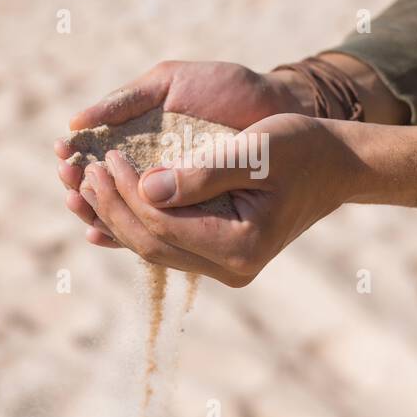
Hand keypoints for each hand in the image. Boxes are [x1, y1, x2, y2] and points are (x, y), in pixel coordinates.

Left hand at [54, 59, 312, 247]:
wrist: (335, 165)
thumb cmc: (300, 147)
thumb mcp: (256, 150)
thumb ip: (203, 173)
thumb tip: (145, 190)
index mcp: (241, 247)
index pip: (162, 225)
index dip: (125, 192)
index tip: (103, 157)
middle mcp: (231, 268)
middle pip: (150, 243)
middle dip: (111, 207)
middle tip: (82, 170)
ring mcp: (225, 267)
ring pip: (152, 247)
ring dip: (113, 217)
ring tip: (81, 186)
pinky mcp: (218, 256)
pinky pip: (165, 245)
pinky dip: (131, 227)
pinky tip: (98, 217)